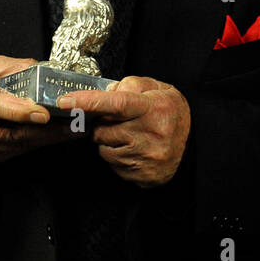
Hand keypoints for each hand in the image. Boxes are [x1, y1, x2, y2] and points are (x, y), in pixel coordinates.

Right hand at [0, 56, 75, 161]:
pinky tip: (54, 137)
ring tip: (72, 130)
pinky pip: (16, 152)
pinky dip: (37, 144)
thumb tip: (43, 72)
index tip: (44, 113)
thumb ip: (14, 70)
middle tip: (73, 124)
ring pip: (16, 146)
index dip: (20, 111)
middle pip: (10, 133)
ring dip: (47, 139)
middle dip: (46, 130)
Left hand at [58, 76, 190, 187]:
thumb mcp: (155, 88)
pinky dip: (118, 156)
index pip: (116, 104)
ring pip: (105, 149)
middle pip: (103, 130)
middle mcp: (151, 134)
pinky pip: (113, 165)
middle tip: (119, 121)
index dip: (88, 102)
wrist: (194, 142)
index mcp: (153, 108)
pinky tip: (133, 150)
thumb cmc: (169, 111)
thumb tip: (105, 93)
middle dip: (103, 125)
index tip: (65, 101)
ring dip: (109, 142)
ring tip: (129, 135)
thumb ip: (129, 85)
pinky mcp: (143, 176)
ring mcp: (147, 158)